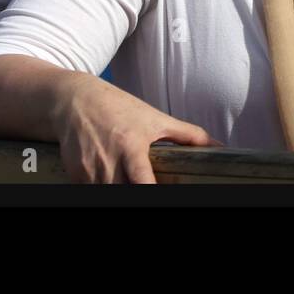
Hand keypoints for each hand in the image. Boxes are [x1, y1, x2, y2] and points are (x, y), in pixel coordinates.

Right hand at [50, 74, 219, 183]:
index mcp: (132, 146)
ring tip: (128, 177)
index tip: (161, 192)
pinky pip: (91, 191)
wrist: (75, 100)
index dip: (151, 192)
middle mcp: (109, 161)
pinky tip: (111, 178)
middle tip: (145, 180)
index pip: (143, 182)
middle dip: (135, 190)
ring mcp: (89, 170)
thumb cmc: (119, 108)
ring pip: (107, 194)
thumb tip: (219, 146)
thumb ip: (188, 134)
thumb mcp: (155, 118)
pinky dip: (103, 188)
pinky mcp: (75, 175)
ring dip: (120, 189)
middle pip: (124, 192)